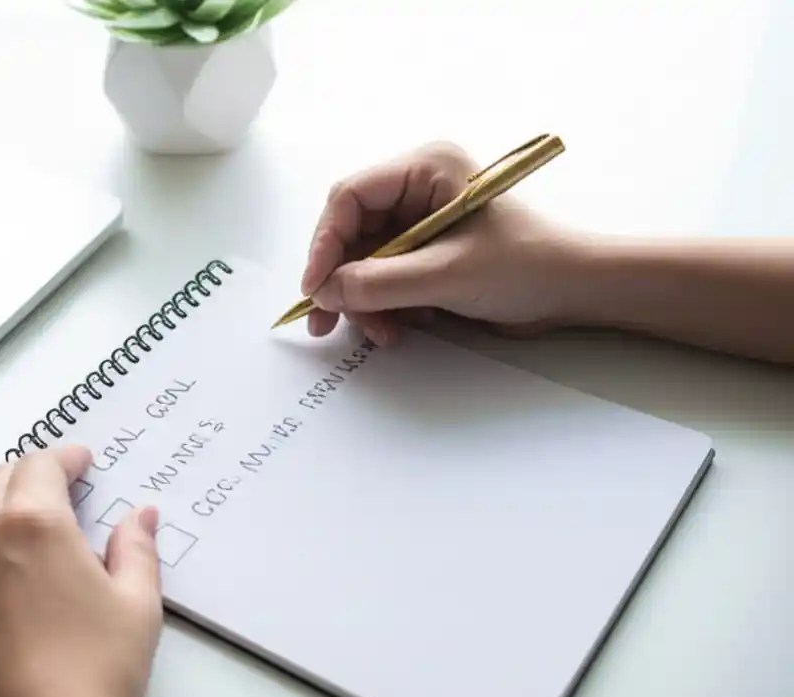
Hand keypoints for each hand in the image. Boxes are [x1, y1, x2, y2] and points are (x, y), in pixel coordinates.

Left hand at [0, 447, 162, 696]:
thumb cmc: (93, 677)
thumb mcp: (137, 607)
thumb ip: (136, 549)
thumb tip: (140, 516)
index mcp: (33, 523)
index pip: (42, 465)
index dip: (65, 459)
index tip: (78, 464)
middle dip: (27, 479)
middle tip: (52, 493)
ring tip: (7, 526)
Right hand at [302, 141, 583, 343]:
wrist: (576, 292)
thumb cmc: (526, 266)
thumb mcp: (448, 275)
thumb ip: (380, 283)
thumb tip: (324, 293)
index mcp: (424, 168)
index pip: (349, 198)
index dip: (324, 243)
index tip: (315, 288)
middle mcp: (417, 188)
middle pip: (351, 233)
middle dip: (342, 280)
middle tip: (327, 322)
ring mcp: (420, 221)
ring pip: (363, 261)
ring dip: (364, 301)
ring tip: (382, 332)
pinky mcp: (426, 253)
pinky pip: (384, 278)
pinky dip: (384, 306)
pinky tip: (400, 327)